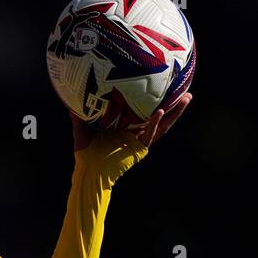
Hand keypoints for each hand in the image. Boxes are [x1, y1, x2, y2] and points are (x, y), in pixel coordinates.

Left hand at [71, 91, 192, 152]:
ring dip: (175, 113)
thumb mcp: (82, 129)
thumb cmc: (86, 153)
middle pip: (159, 117)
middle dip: (174, 105)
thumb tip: (71, 99)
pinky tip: (161, 111)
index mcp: (126, 128)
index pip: (144, 111)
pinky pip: (150, 134)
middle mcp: (136, 133)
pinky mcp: (139, 148)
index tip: (162, 86)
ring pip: (162, 125)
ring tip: (187, 98)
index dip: (154, 101)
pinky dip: (155, 123)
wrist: (89, 172)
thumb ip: (79, 115)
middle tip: (187, 91)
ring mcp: (139, 141)